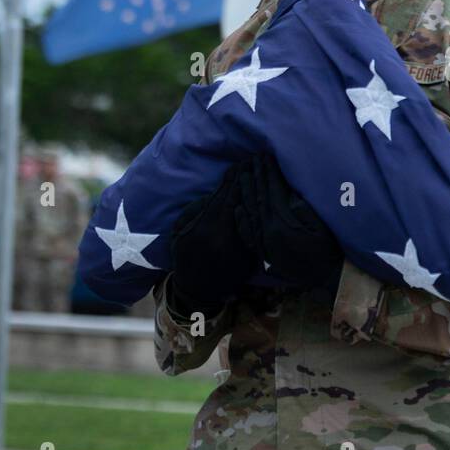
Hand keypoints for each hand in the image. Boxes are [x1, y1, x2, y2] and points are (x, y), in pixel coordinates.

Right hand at [168, 160, 259, 315]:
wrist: (199, 289)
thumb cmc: (186, 256)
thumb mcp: (179, 233)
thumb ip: (194, 211)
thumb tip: (213, 194)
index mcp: (207, 227)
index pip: (224, 196)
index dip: (233, 178)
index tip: (240, 163)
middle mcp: (228, 235)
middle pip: (242, 201)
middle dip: (250, 180)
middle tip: (258, 160)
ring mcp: (242, 245)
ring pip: (254, 213)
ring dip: (260, 192)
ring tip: (267, 173)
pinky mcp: (253, 254)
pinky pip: (260, 229)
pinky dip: (264, 212)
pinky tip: (270, 198)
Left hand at [234, 154, 342, 290]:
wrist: (327, 279)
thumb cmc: (330, 249)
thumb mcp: (322, 225)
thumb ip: (302, 208)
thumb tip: (287, 191)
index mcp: (283, 224)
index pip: (272, 191)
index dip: (269, 173)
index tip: (266, 156)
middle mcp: (268, 233)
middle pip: (258, 199)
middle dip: (256, 177)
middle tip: (251, 158)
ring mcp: (264, 244)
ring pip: (249, 213)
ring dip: (245, 192)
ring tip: (243, 174)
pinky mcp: (264, 254)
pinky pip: (247, 234)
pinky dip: (241, 219)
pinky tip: (237, 208)